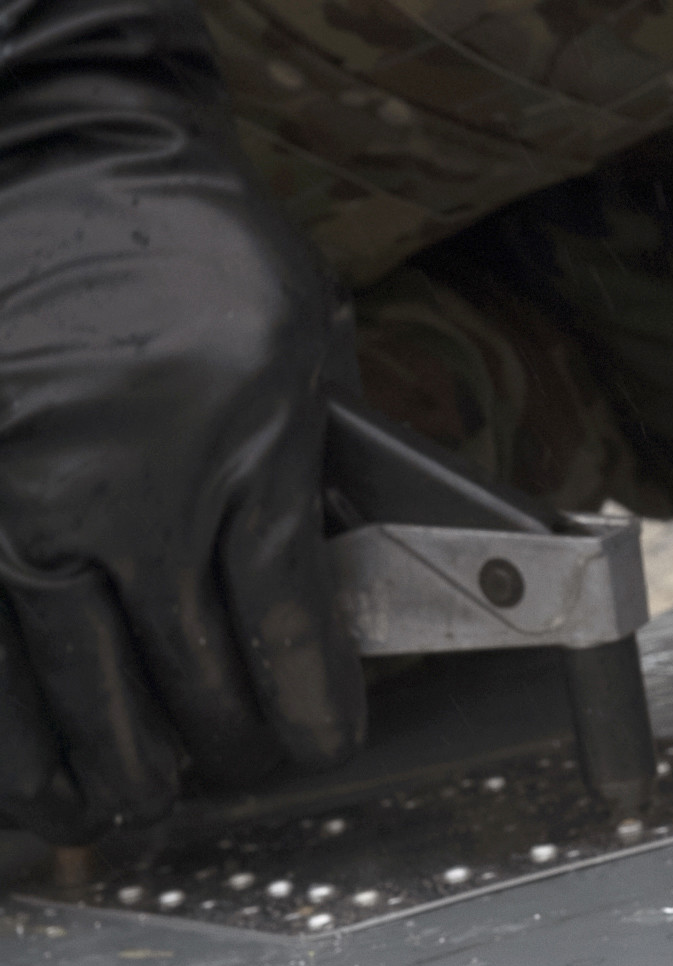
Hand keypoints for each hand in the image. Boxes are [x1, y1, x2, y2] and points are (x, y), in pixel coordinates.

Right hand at [0, 0, 363, 838]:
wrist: (55, 167)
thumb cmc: (195, 251)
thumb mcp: (303, 343)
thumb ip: (321, 464)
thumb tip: (346, 587)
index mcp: (240, 454)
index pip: (286, 636)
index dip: (308, 715)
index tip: (321, 747)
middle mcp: (125, 500)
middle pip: (183, 689)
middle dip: (219, 753)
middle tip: (232, 772)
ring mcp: (21, 512)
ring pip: (63, 699)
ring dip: (98, 771)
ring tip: (117, 797)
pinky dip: (7, 730)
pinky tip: (27, 767)